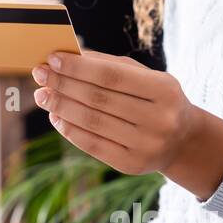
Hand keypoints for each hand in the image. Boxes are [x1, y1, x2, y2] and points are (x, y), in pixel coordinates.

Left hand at [31, 50, 222, 199]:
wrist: (182, 140)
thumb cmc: (157, 100)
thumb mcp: (145, 77)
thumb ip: (109, 65)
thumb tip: (67, 57)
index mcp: (164, 90)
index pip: (111, 76)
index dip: (78, 68)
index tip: (52, 59)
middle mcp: (159, 120)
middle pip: (99, 99)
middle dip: (64, 85)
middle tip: (39, 76)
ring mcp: (147, 145)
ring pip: (93, 123)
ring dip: (62, 107)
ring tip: (43, 95)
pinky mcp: (133, 165)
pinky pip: (93, 145)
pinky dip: (70, 130)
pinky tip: (57, 117)